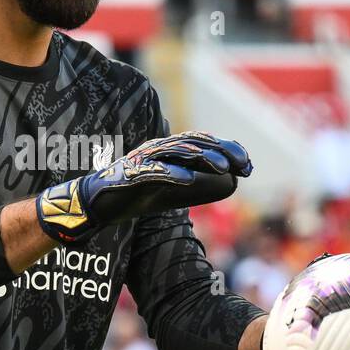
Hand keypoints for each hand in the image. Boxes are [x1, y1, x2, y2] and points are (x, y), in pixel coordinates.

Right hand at [35, 130, 251, 243]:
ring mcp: (143, 159)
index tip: (249, 165)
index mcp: (170, 151)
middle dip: (221, 152)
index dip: (227, 150)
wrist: (100, 205)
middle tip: (244, 164)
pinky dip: (172, 173)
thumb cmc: (139, 195)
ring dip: (202, 158)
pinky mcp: (130, 173)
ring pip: (176, 152)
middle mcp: (158, 149)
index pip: (203, 143)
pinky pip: (153, 171)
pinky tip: (190, 179)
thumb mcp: (177, 193)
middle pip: (193, 143)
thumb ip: (203, 187)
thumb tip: (234, 183)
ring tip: (224, 168)